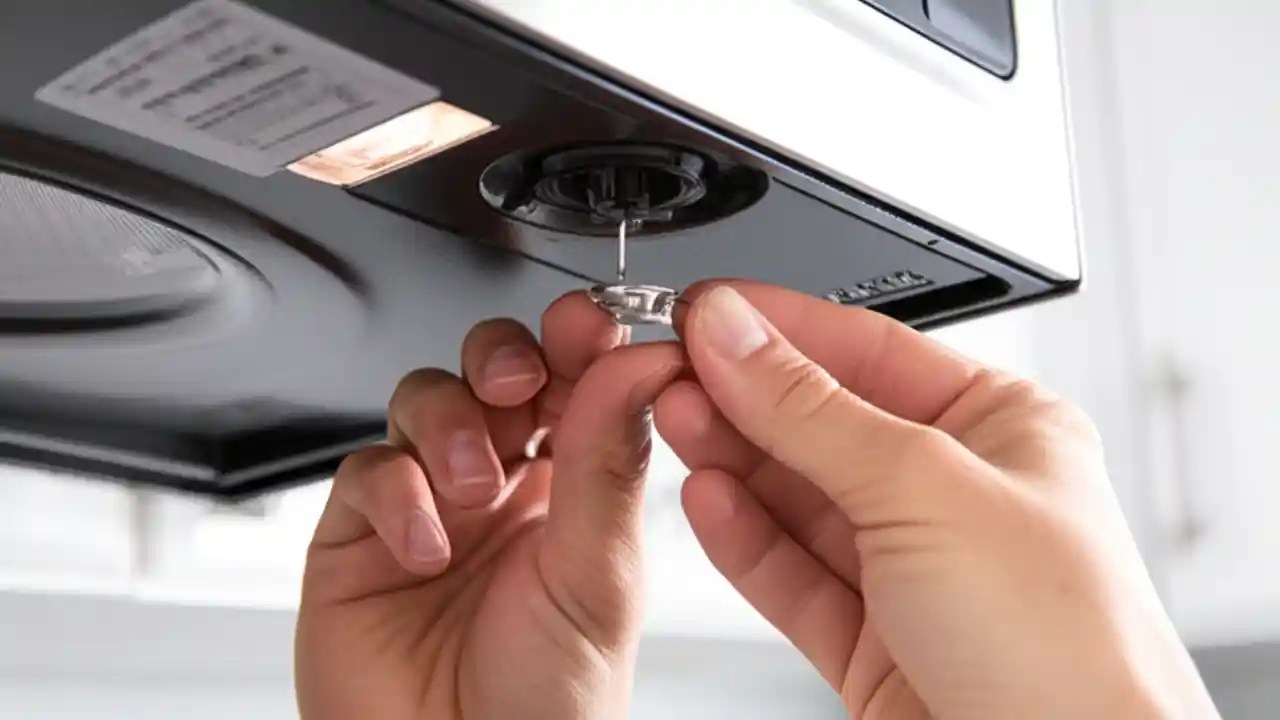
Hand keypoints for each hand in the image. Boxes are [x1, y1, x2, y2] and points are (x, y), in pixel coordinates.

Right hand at [295, 292, 682, 719]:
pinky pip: (367, 470)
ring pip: (426, 400)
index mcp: (577, 486)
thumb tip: (637, 361)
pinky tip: (424, 548)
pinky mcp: (360, 535)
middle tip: (518, 380)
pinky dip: (396, 493)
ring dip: (450, 426)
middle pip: (493, 370)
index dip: (579, 342)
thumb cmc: (549, 703)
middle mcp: (504, 485)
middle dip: (504, 359)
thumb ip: (608, 463)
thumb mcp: (599, 577)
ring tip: (475, 490)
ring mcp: (431, 503)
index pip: (577, 380)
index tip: (589, 325)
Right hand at [655, 282, 1218, 719]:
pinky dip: (744, 536)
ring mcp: (911, 572)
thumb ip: (812, 411)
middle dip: (745, 393)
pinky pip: (792, 573)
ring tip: (673, 418)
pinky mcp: (871, 641)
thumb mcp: (927, 492)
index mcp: (1003, 432)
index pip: (871, 351)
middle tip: (671, 365)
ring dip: (733, 458)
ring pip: (800, 498)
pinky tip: (705, 497)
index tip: (707, 309)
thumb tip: (735, 334)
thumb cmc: (1067, 651)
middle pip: (825, 423)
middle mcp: (956, 497)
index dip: (782, 326)